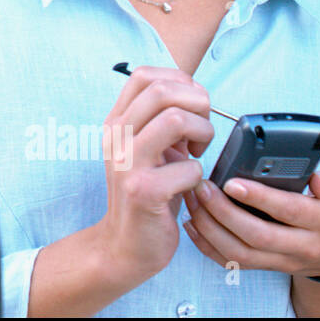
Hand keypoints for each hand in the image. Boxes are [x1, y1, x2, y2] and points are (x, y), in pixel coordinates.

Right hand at [94, 66, 215, 284]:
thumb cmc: (147, 193)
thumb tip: (196, 97)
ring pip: (175, 119)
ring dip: (202, 133)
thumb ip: (163, 122)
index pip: (143, 75)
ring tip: (200, 153)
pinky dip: (199, 175)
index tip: (193, 105)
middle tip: (202, 130)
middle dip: (197, 104)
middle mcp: (116, 138)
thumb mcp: (148, 149)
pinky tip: (190, 187)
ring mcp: (127, 163)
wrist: (125, 245)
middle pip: (161, 90)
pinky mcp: (144, 191)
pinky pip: (189, 167)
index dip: (179, 81)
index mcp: (116, 123)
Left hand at [183, 170, 319, 277]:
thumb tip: (317, 180)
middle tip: (202, 188)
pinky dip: (207, 245)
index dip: (259, 197)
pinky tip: (193, 223)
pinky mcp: (267, 266)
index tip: (232, 182)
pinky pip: (232, 262)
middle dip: (223, 211)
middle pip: (257, 235)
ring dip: (210, 228)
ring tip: (193, 200)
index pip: (289, 210)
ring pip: (240, 252)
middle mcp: (303, 245)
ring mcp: (283, 260)